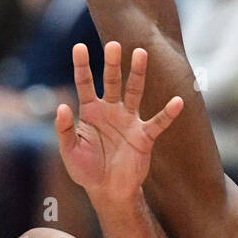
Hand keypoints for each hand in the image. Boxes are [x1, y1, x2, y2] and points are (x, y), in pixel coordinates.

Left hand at [55, 41, 183, 208]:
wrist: (108, 192)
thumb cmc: (86, 170)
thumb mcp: (69, 152)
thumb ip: (64, 130)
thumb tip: (60, 106)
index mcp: (90, 111)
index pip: (85, 83)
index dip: (82, 66)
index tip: (79, 47)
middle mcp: (111, 110)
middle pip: (112, 82)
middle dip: (113, 64)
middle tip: (114, 45)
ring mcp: (129, 121)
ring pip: (134, 92)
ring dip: (138, 74)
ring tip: (140, 54)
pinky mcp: (144, 136)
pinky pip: (158, 123)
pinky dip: (168, 113)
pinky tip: (177, 101)